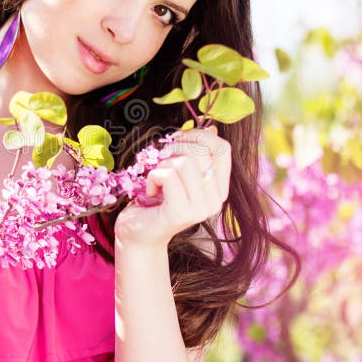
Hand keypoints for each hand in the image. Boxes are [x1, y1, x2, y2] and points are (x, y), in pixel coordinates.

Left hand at [115, 126, 230, 249]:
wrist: (138, 233)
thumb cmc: (156, 200)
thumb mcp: (178, 172)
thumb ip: (195, 154)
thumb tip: (211, 128)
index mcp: (219, 188)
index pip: (223, 149)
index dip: (200, 135)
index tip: (179, 138)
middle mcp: (216, 200)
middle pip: (200, 152)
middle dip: (174, 149)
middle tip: (161, 162)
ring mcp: (201, 209)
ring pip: (184, 162)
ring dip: (162, 165)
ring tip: (157, 180)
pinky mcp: (182, 213)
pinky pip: (168, 176)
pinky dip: (153, 177)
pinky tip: (151, 191)